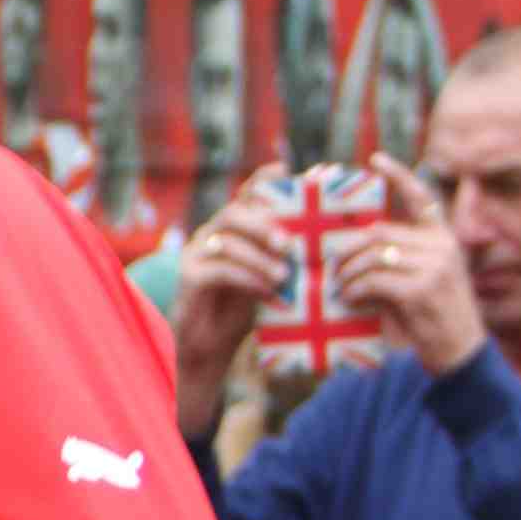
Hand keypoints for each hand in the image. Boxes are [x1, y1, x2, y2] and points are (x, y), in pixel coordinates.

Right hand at [170, 166, 295, 438]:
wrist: (208, 348)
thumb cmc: (244, 310)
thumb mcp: (271, 279)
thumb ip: (289, 258)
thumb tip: (332, 243)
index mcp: (233, 229)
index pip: (248, 194)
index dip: (265, 180)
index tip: (288, 171)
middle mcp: (211, 235)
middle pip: (234, 212)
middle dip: (264, 224)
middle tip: (289, 243)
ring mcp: (195, 254)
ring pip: (226, 241)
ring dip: (259, 256)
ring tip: (284, 275)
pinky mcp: (188, 278)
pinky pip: (218, 270)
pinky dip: (247, 279)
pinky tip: (268, 293)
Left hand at [337, 157, 483, 374]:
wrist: (459, 352)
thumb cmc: (432, 317)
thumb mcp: (420, 279)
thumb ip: (397, 258)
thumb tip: (351, 248)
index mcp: (443, 238)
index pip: (421, 197)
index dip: (398, 176)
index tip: (375, 159)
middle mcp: (442, 246)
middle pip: (379, 233)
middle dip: (348, 250)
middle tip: (332, 268)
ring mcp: (434, 266)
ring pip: (372, 255)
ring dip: (347, 273)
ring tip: (340, 288)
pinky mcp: (421, 289)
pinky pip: (372, 279)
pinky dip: (354, 289)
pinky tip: (349, 299)